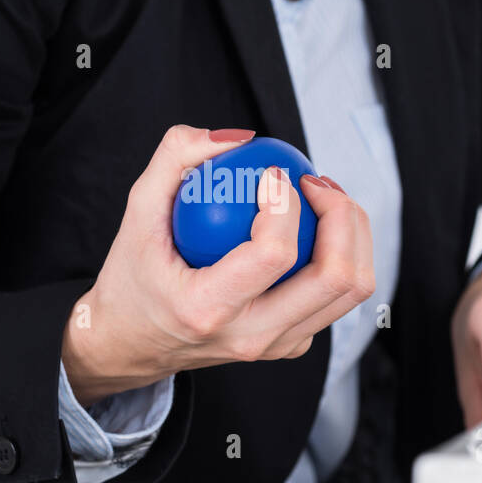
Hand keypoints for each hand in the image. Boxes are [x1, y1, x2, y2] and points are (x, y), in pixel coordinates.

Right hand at [62, 125, 374, 404]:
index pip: (273, 255)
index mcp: (207, 309)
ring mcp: (276, 346)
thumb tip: (239, 135)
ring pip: (352, 289)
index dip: (285, 203)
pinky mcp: (291, 344)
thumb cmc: (132, 277)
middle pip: (335, 277)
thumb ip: (176, 158)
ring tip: (324, 199)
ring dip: (352, 233)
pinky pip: (335, 298)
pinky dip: (339, 254)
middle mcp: (250, 337)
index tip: (272, 172)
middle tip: (314, 181)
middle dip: (341, 215)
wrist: (130, 344)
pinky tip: (312, 227)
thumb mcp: (136, 211)